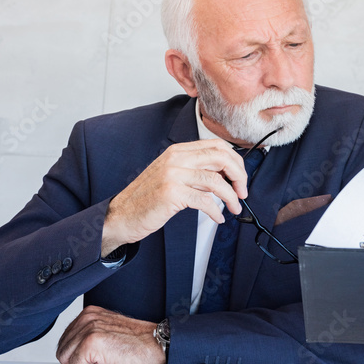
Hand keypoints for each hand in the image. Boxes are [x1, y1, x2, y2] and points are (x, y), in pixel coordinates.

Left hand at [56, 305, 166, 363]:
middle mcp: (87, 317)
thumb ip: (86, 336)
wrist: (158, 344)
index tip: (97, 355)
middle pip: (62, 351)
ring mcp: (89, 328)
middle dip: (78, 361)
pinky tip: (109, 360)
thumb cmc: (138, 344)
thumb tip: (68, 356)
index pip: (64, 341)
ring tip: (107, 357)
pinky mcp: (91, 342)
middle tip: (104, 358)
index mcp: (89, 313)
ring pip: (66, 359)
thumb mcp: (108, 332)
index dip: (77, 355)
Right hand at [101, 139, 246, 254]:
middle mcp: (176, 159)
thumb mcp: (172, 175)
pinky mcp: (171, 194)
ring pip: (215, 181)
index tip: (240, 178)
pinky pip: (204, 201)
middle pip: (221, 158)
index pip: (217, 146)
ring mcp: (173, 175)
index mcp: (178, 151)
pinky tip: (218, 218)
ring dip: (231, 196)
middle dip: (239, 176)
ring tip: (235, 207)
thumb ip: (195, 170)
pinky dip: (216, 211)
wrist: (121, 215)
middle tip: (242, 192)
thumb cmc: (148, 198)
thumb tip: (227, 174)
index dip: (235, 161)